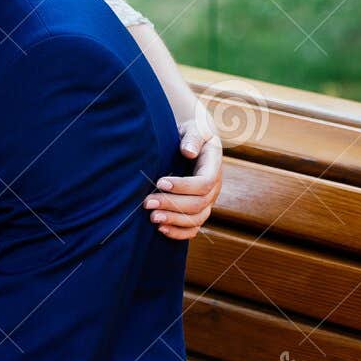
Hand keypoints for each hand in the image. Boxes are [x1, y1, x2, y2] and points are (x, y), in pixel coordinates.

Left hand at [146, 112, 222, 240]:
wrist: (191, 139)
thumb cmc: (191, 131)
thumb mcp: (194, 128)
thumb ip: (193, 138)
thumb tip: (188, 151)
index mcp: (213, 166)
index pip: (204, 183)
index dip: (183, 186)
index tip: (160, 182)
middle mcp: (213, 186)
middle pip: (198, 204)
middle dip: (172, 205)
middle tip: (147, 202)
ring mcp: (207, 200)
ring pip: (196, 219)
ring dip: (174, 220)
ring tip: (152, 218)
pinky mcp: (198, 209)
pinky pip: (193, 227)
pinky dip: (179, 232)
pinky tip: (161, 230)